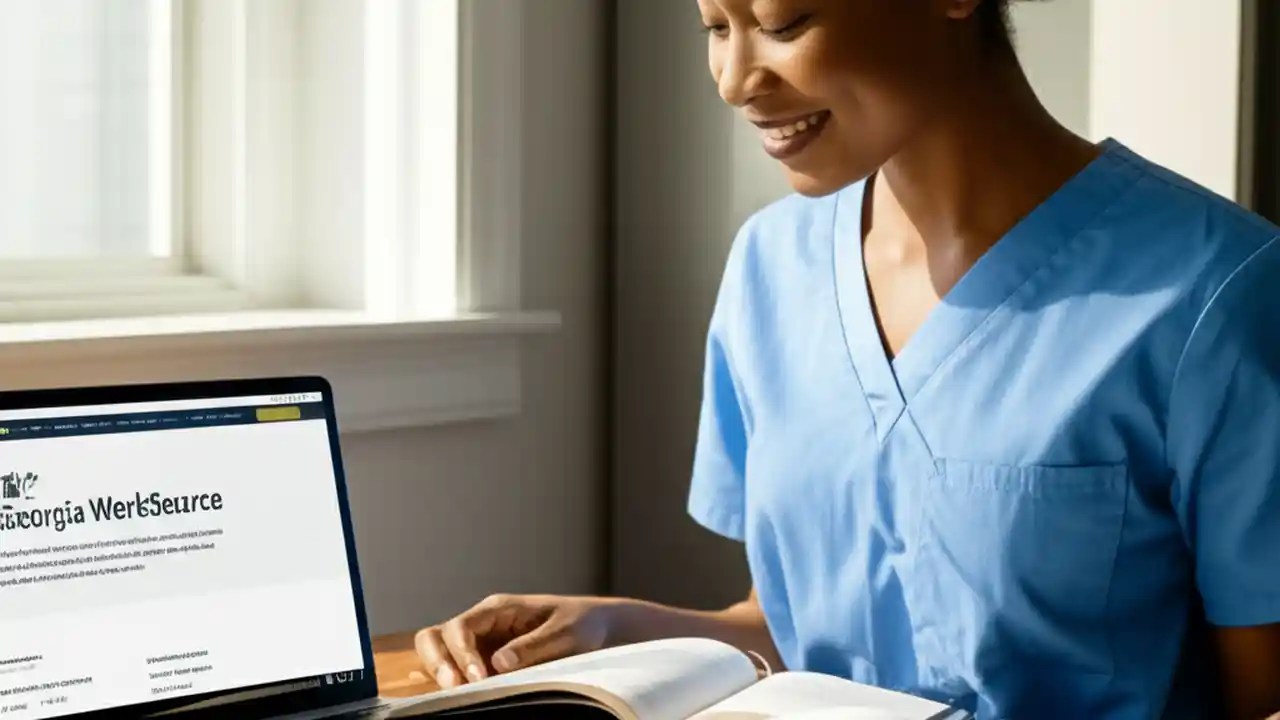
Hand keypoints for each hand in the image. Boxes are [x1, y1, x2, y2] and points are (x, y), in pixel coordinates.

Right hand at [414, 594, 617, 688]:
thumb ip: (533, 645)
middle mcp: (480, 626)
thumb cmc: (580, 624)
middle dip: (438, 663)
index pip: (461, 627)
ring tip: (457, 698)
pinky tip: (461, 699)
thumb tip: (498, 663)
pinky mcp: (482, 666)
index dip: (461, 653)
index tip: (478, 679)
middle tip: (454, 689)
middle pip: (434, 638)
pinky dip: (452, 685)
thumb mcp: (565, 633)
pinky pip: (455, 674)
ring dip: (440, 676)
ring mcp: (478, 646)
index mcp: (497, 609)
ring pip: (438, 656)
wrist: (595, 629)